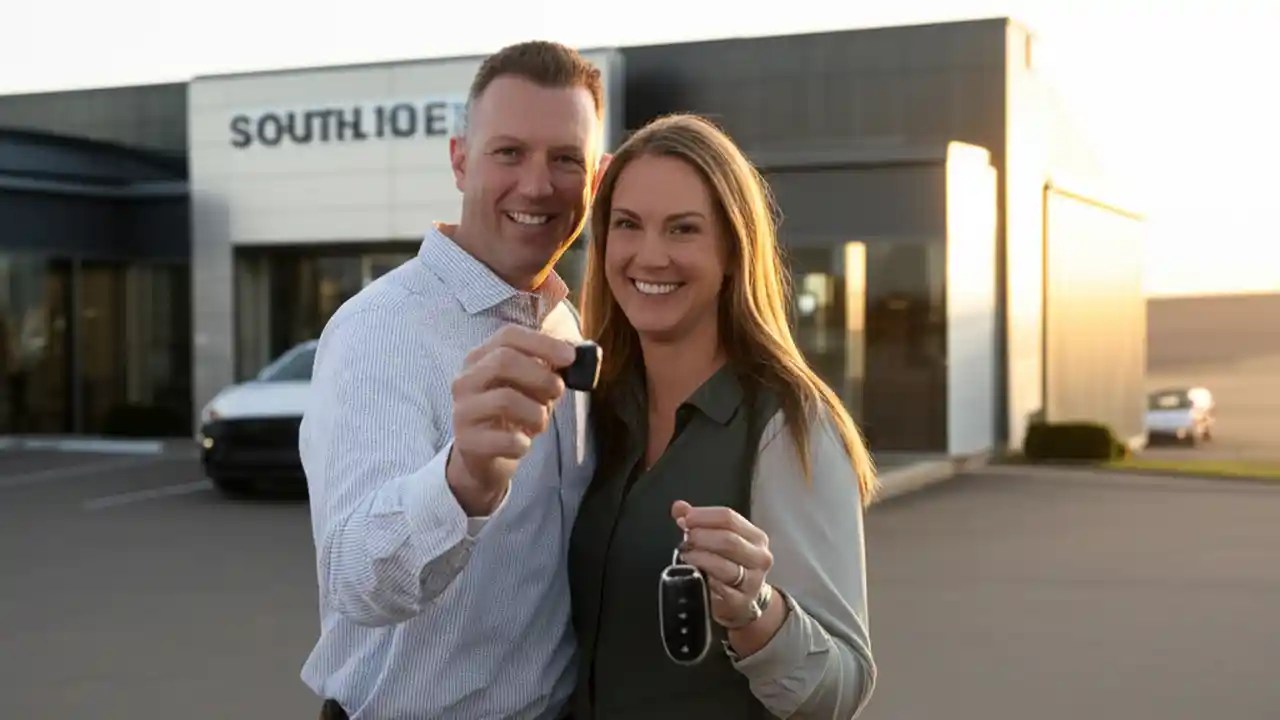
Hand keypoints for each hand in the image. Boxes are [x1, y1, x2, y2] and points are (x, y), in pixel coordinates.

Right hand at [447, 325, 574, 512]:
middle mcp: (466, 380)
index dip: (542, 343)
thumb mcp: (534, 386)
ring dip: (536, 412)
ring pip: (505, 399)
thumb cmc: (515, 415)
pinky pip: (504, 439)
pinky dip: (523, 443)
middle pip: (503, 361)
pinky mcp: (466, 441)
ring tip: (540, 422)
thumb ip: (553, 367)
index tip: (571, 356)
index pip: (508, 336)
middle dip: (541, 376)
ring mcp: (462, 410)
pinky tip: (523, 444)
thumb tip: (582, 354)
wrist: (485, 458)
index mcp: (482, 358)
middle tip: (558, 391)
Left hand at [672, 500, 772, 628]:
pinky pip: (719, 589)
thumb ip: (699, 522)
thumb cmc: (730, 565)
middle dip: (701, 537)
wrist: (744, 600)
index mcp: (756, 537)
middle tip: (685, 539)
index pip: (729, 518)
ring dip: (699, 558)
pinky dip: (704, 579)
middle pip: (728, 540)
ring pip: (723, 566)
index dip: (703, 516)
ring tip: (686, 556)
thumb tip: (678, 507)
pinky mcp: (742, 602)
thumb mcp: (719, 540)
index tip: (684, 519)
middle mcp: (759, 558)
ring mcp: (753, 582)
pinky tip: (696, 575)